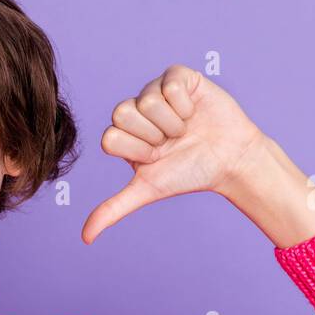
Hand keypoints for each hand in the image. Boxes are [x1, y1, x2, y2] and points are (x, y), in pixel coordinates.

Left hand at [81, 64, 266, 243]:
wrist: (230, 159)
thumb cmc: (189, 173)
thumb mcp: (148, 190)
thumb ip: (113, 208)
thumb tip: (85, 238)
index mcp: (123, 134)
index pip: (109, 137)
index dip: (136, 150)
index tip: (155, 157)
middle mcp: (135, 110)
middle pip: (121, 114)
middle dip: (151, 135)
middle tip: (169, 142)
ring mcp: (155, 90)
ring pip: (147, 101)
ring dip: (172, 123)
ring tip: (184, 129)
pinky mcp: (177, 76)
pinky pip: (169, 85)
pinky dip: (185, 105)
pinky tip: (194, 112)